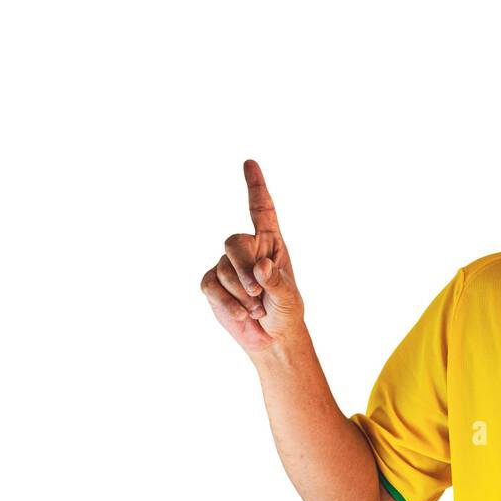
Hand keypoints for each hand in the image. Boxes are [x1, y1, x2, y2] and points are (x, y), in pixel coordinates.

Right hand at [199, 160, 303, 354]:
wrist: (271, 337)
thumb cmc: (286, 312)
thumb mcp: (288, 298)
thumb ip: (276, 281)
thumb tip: (263, 267)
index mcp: (271, 244)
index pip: (262, 210)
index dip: (256, 187)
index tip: (250, 163)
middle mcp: (248, 249)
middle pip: (233, 241)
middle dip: (243, 268)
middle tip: (259, 293)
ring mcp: (228, 265)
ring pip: (224, 268)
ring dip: (241, 293)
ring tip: (257, 308)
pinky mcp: (213, 284)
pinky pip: (211, 285)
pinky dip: (227, 302)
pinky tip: (243, 314)